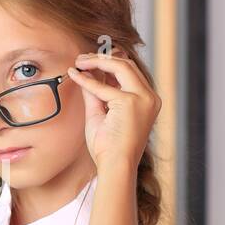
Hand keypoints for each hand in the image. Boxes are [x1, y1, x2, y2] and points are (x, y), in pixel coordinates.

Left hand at [66, 52, 160, 174]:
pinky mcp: (130, 102)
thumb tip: (86, 75)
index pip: (129, 73)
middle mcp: (149, 97)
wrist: (116, 166)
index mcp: (147, 100)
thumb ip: (95, 94)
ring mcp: (142, 98)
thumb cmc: (109, 148)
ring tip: (79, 61)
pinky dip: (87, 80)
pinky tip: (75, 74)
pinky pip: (103, 86)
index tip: (89, 62)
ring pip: (120, 66)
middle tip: (82, 58)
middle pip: (127, 65)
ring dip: (97, 61)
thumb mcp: (100, 114)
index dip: (107, 64)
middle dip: (103, 57)